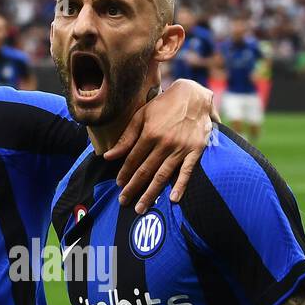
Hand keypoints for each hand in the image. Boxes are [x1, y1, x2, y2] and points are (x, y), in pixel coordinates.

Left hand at [105, 79, 213, 212]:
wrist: (194, 96)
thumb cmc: (164, 105)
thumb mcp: (142, 115)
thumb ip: (126, 137)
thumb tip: (108, 156)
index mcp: (149, 134)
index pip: (132, 159)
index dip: (124, 173)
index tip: (119, 185)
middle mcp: (164, 143)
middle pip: (145, 171)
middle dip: (133, 188)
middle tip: (123, 202)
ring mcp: (180, 148)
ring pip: (162, 176)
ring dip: (150, 193)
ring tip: (141, 208)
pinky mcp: (195, 151)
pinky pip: (187, 171)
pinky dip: (181, 186)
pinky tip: (174, 199)